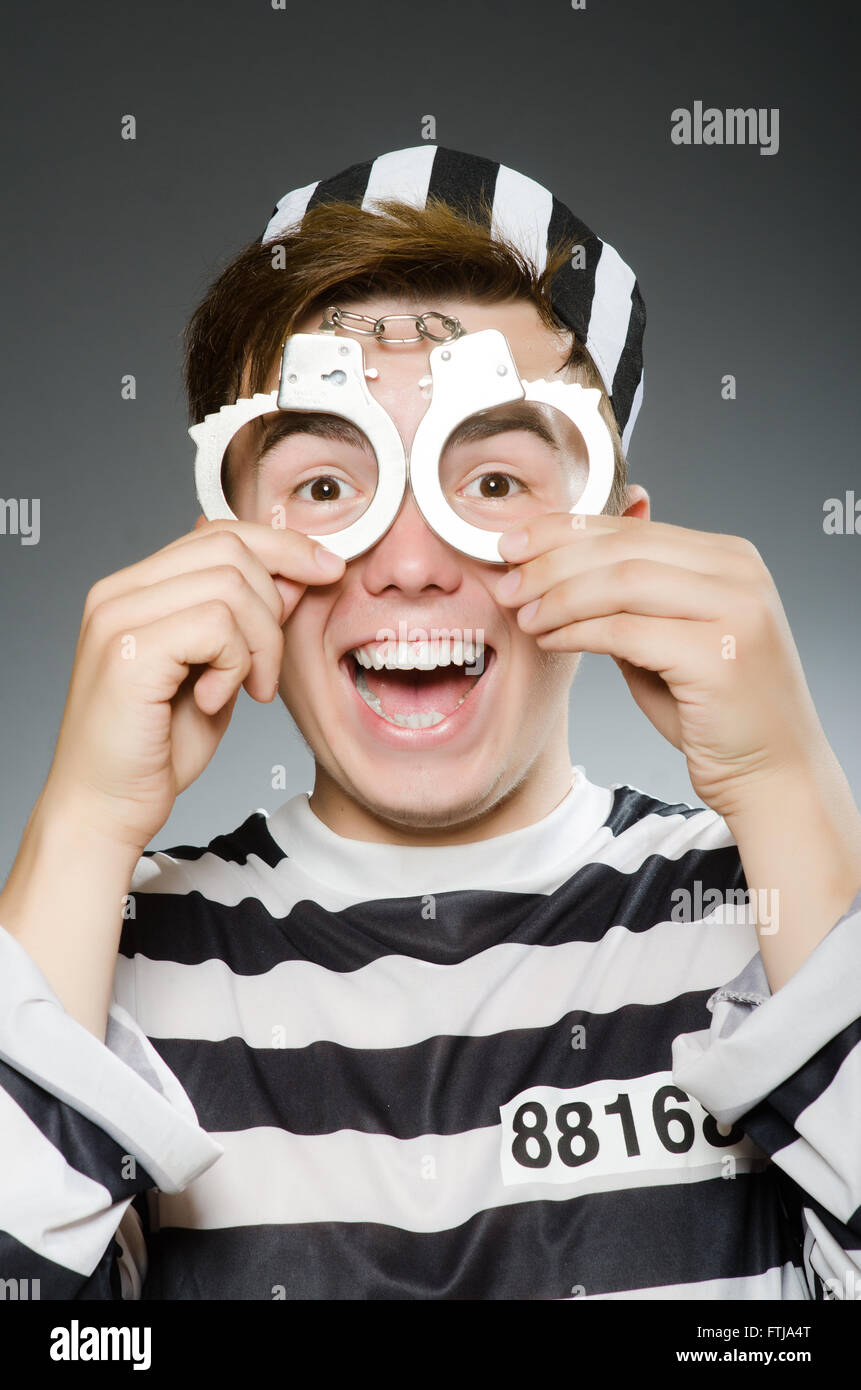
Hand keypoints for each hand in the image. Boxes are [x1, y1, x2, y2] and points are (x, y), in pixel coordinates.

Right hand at [41, 519, 344, 851]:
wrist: (106, 808)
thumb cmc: (158, 748)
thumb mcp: (220, 671)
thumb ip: (248, 620)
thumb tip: (296, 571)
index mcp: (135, 589)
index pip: (219, 533)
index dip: (282, 546)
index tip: (326, 571)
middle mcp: (118, 592)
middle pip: (230, 549)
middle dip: (274, 606)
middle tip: (267, 670)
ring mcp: (117, 618)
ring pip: (231, 586)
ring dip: (260, 645)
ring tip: (248, 691)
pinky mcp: (127, 653)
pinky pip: (216, 626)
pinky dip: (236, 664)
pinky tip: (216, 700)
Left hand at [495, 513, 826, 820]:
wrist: (772, 773)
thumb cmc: (713, 711)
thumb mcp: (668, 636)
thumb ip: (630, 597)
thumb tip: (561, 556)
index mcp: (729, 558)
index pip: (633, 528)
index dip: (566, 530)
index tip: (516, 541)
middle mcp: (739, 574)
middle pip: (624, 548)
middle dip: (553, 561)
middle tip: (508, 578)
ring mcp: (736, 611)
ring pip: (622, 582)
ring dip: (559, 596)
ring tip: (524, 613)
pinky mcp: (718, 655)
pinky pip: (627, 631)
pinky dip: (578, 632)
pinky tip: (550, 639)